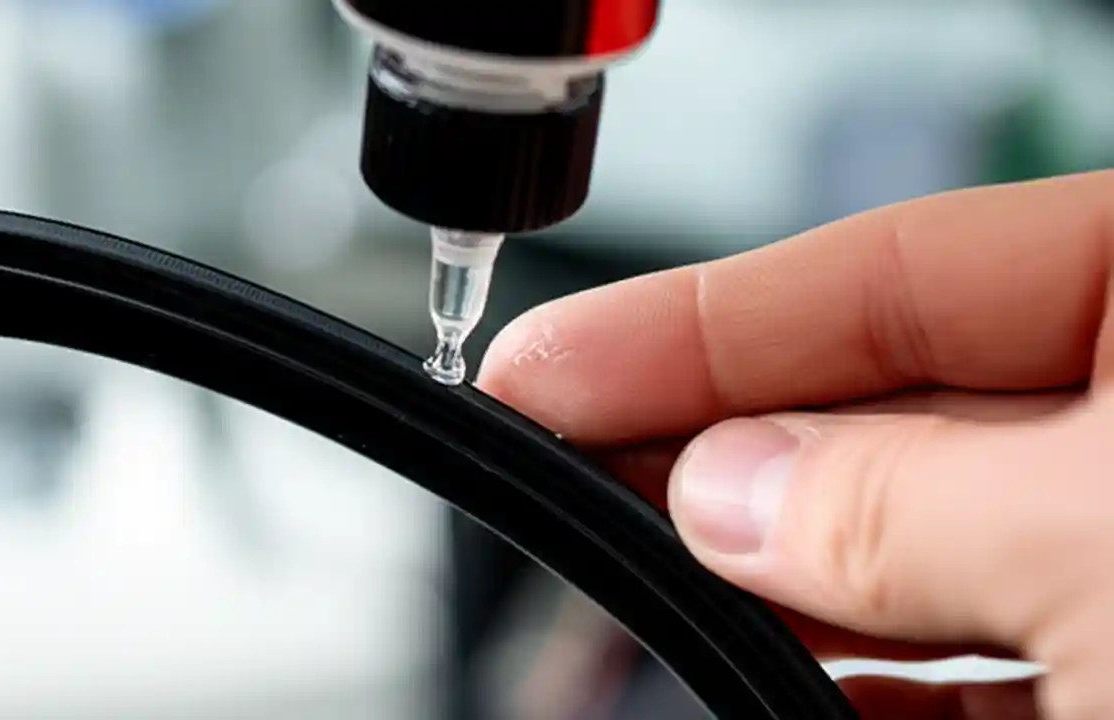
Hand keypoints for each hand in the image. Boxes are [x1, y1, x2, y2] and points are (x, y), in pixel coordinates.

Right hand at [479, 170, 1113, 718]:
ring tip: (647, 564)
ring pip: (924, 535)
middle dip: (723, 434)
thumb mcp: (1098, 551)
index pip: (908, 267)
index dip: (705, 316)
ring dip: (775, 564)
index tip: (557, 359)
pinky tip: (785, 675)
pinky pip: (981, 660)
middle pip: (897, 402)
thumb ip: (900, 504)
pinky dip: (868, 679)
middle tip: (569, 452)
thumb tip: (732, 491)